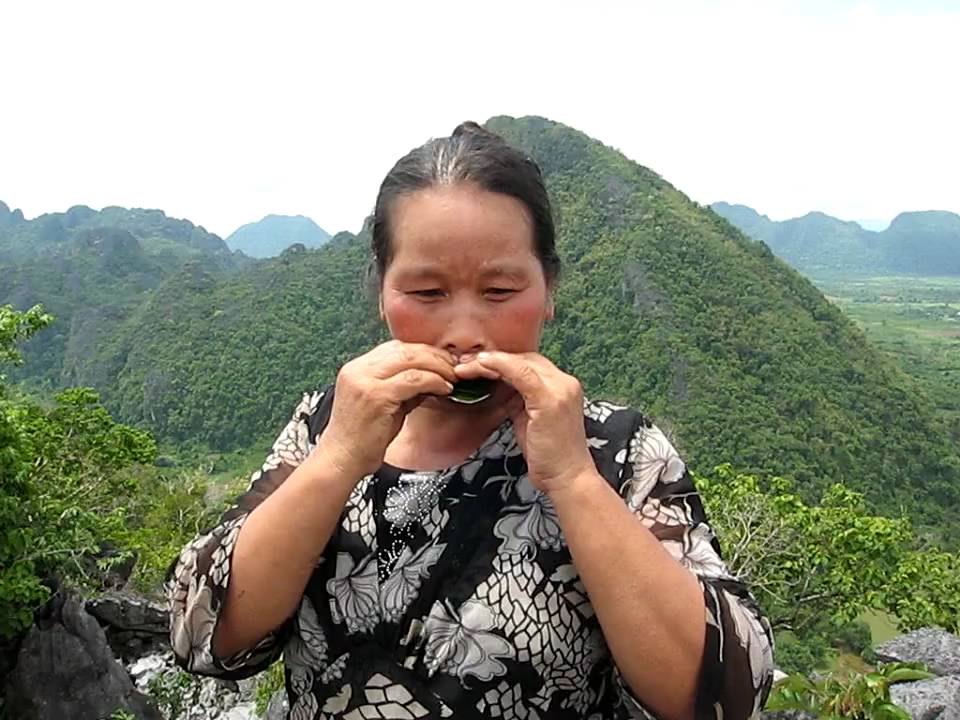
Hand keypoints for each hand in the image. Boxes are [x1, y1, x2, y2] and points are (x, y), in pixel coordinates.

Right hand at [316, 340, 456, 476]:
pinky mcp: (376, 396)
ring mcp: (365, 381)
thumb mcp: (383, 404)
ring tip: (452, 377)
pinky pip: (413, 380)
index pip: (395, 347)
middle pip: (404, 349)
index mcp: (357, 368)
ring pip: (410, 359)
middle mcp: (358, 369)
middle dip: (434, 355)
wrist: (342, 460)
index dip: (423, 350)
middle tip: (454, 365)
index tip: (443, 358)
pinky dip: (434, 381)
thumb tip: (432, 378)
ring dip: (438, 366)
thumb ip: (404, 387)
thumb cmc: (362, 438)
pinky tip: (444, 389)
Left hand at [454, 351, 597, 493]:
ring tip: (464, 366)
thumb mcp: (530, 420)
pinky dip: (498, 365)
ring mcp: (560, 389)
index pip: (529, 363)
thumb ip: (518, 400)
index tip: (475, 364)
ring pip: (520, 361)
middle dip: (492, 358)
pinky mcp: (550, 399)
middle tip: (464, 362)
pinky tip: (480, 365)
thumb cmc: (549, 456)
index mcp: (562, 387)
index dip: (501, 361)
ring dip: (489, 361)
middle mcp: (565, 383)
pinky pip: (521, 372)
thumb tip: (497, 387)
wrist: (568, 479)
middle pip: (524, 358)